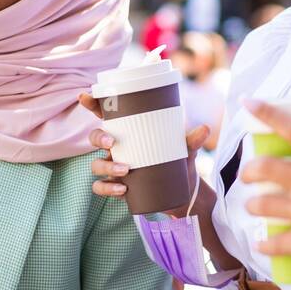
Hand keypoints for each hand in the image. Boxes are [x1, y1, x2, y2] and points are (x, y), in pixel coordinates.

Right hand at [77, 91, 209, 216]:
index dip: (92, 104)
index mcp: (129, 132)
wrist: (183, 194)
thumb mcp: (186, 150)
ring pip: (96, 165)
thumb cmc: (179, 163)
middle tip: (112, 142)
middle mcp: (118, 149)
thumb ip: (192, 140)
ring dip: (106, 167)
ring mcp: (115, 168)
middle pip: (95, 138)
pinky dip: (108, 189)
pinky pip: (101, 188)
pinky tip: (122, 189)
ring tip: (125, 170)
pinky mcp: (117, 188)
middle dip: (98, 137)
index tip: (85, 95)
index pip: (106, 115)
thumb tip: (205, 128)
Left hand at [239, 99, 290, 289]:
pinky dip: (264, 244)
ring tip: (254, 207)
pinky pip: (274, 241)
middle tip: (247, 175)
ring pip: (263, 204)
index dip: (270, 114)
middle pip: (268, 166)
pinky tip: (262, 244)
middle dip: (249, 169)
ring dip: (253, 205)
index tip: (250, 103)